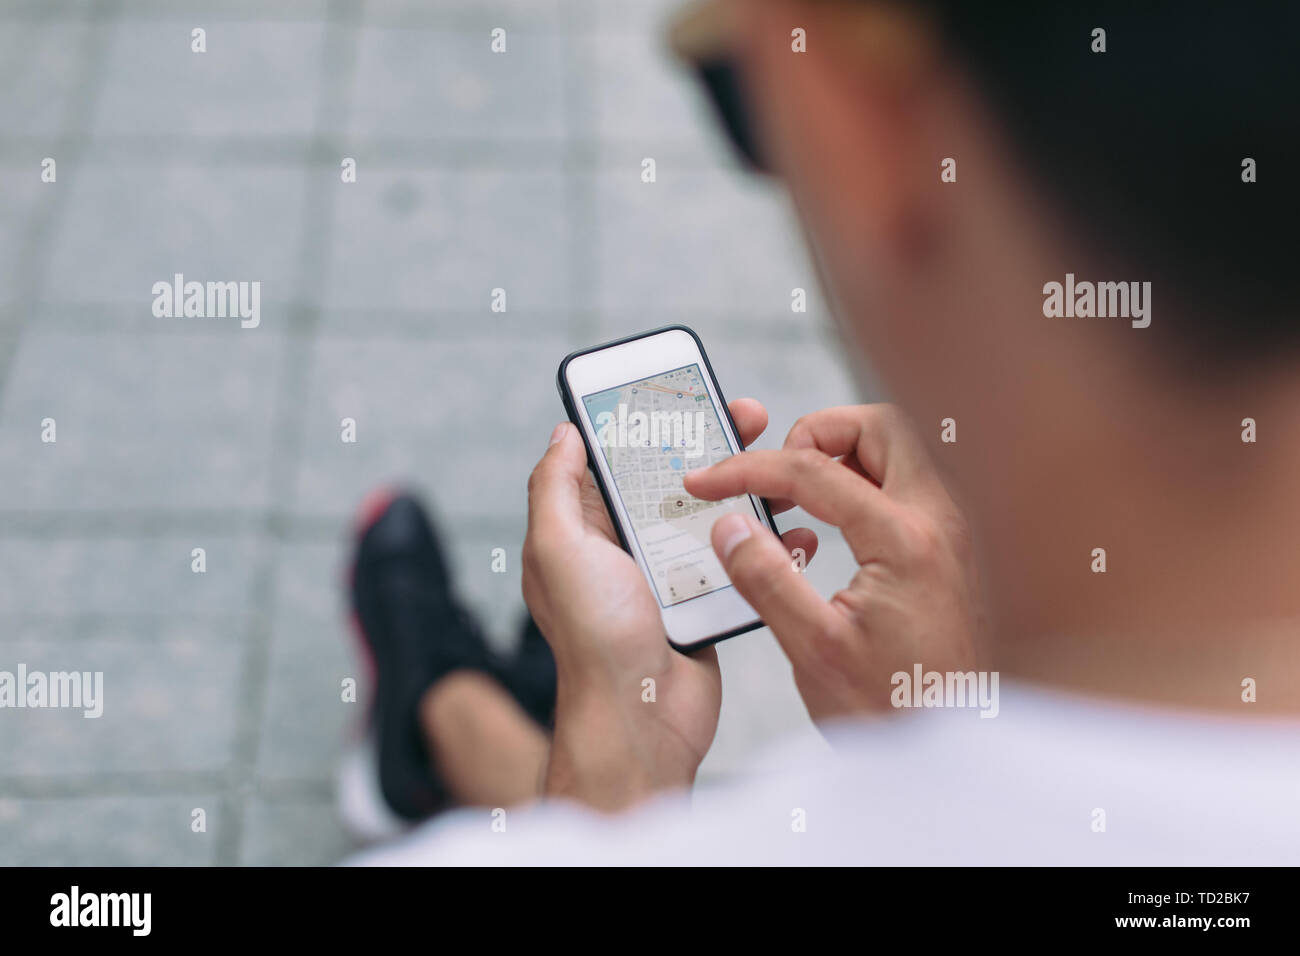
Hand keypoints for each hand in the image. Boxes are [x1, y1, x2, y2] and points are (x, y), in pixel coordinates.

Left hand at [522, 398, 818, 809]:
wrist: (640, 720)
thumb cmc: (594, 638)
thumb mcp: (557, 550)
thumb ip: (556, 489)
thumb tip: (564, 434)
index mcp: (588, 530)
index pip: (618, 459)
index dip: (648, 423)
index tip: (682, 391)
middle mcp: (628, 548)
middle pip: (675, 479)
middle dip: (711, 443)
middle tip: (749, 415)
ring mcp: (670, 575)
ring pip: (714, 517)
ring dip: (747, 489)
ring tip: (783, 465)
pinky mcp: (707, 602)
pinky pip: (739, 562)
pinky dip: (767, 543)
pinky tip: (795, 528)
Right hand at [683, 404, 980, 722]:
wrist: (957, 748)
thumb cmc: (897, 709)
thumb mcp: (815, 649)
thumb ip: (767, 579)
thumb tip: (729, 525)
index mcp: (905, 539)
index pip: (813, 470)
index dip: (747, 470)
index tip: (706, 483)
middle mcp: (939, 522)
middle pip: (878, 427)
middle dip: (813, 434)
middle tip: (771, 474)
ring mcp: (950, 533)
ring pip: (895, 453)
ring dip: (838, 459)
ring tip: (791, 503)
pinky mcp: (947, 550)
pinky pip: (902, 488)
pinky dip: (859, 487)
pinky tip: (824, 535)